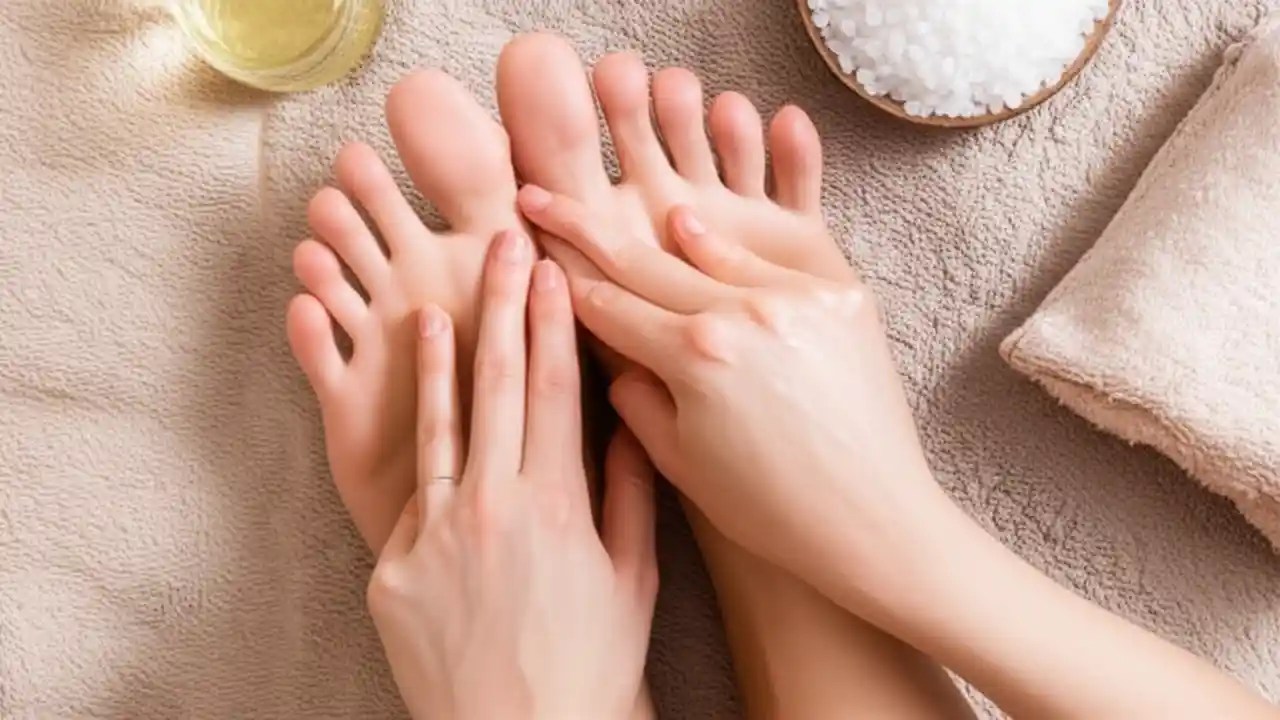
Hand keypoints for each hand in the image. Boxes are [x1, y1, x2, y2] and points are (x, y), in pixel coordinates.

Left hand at [366, 230, 657, 719]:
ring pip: (435, 426)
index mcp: (557, 504)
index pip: (553, 389)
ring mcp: (433, 536)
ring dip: (437, 361)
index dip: (553, 322)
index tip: (552, 270)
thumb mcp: (632, 579)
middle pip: (494, 384)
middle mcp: (492, 506)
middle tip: (503, 245)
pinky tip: (414, 415)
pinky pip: (410, 498)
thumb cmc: (593, 664)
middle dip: (501, 306)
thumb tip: (634, 423)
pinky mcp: (390, 569)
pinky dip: (417, 453)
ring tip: (434, 307)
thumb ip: (631, 494)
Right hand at [519, 190, 949, 604]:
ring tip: (644, 204)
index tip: (530, 246)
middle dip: (589, 229)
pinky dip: (734, 247)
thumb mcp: (683, 462)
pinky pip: (773, 260)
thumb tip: (620, 355)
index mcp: (694, 357)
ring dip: (670, 229)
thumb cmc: (771, 508)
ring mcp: (798, 297)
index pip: (610, 305)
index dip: (563, 274)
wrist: (875, 519)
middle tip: (546, 196)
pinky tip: (704, 230)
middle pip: (648, 261)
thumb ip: (639, 399)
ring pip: (713, 248)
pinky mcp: (843, 296)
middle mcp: (743, 312)